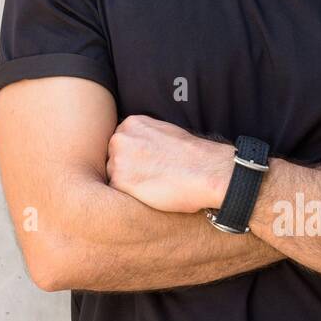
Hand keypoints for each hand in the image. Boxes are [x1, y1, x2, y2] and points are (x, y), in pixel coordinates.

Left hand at [105, 115, 233, 212]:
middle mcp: (120, 138)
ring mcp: (117, 160)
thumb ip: (144, 137)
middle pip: (113, 159)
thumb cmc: (193, 155)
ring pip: (114, 176)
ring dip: (129, 184)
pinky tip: (151, 194)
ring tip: (154, 185)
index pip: (121, 143)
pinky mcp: (120, 182)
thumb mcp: (164, 132)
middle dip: (128, 169)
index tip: (149, 164)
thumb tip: (137, 149)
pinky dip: (131, 197)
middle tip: (151, 177)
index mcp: (131, 123)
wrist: (208, 172)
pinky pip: (118, 194)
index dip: (134, 157)